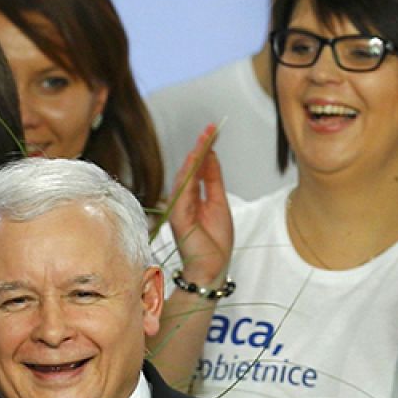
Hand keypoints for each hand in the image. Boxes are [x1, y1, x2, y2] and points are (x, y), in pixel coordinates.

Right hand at [167, 126, 233, 284]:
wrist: (212, 268)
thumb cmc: (215, 242)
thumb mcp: (219, 204)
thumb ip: (213, 180)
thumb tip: (211, 156)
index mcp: (194, 197)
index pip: (198, 168)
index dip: (205, 150)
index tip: (212, 132)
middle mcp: (184, 200)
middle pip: (191, 168)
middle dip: (201, 148)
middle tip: (210, 129)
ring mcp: (179, 207)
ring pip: (185, 176)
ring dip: (195, 156)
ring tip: (204, 139)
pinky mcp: (178, 216)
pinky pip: (183, 191)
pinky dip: (188, 174)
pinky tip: (195, 160)